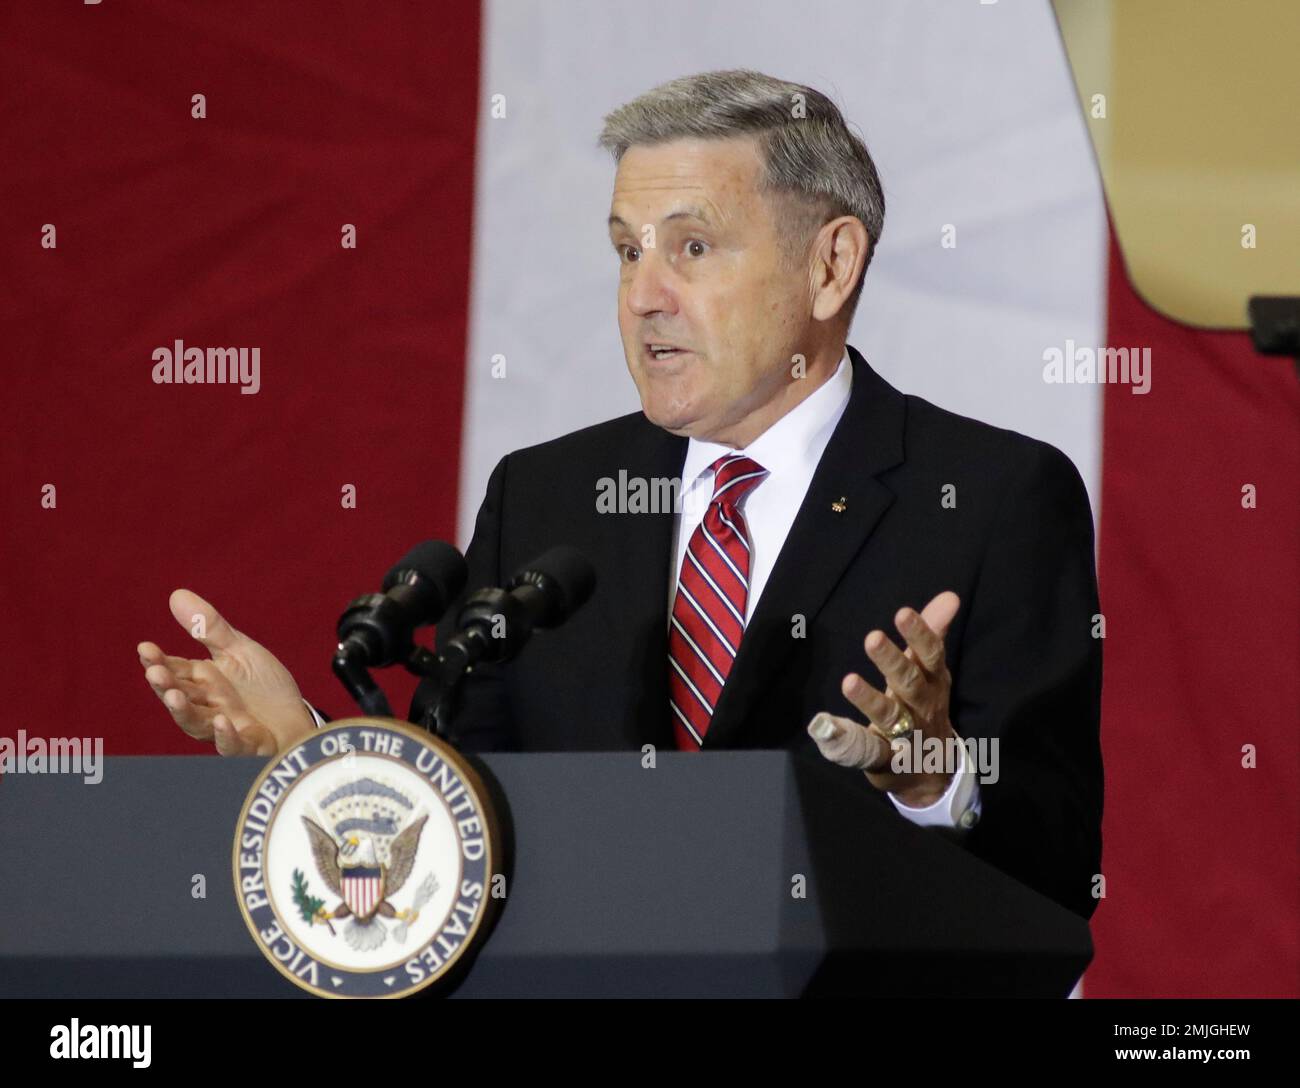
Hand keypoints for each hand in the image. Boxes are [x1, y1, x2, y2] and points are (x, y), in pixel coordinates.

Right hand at [138, 589, 315, 756]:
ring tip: (175, 695)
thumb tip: (176, 594)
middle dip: (166, 686)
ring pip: (197, 723)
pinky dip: (226, 736)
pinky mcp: (248, 746)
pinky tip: (223, 722)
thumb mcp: (239, 652)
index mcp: (204, 681)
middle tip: (155, 673)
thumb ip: (209, 628)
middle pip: (181, 697)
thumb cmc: (263, 689)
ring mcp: (226, 728)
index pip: (176, 670)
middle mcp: (209, 706)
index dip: (160, 662)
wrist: (296, 721)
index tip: (145, 649)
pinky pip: (233, 745)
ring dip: (184, 711)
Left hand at [807, 591, 960, 807]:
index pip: (930, 655)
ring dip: (870, 700)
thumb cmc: (923, 708)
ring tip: (849, 681)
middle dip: (893, 662)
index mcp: (932, 682)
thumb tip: (949, 596)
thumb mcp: (930, 671)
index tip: (903, 613)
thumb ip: (933, 633)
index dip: (920, 635)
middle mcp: (922, 708)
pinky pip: (867, 750)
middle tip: (872, 637)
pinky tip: (824, 725)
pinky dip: (846, 740)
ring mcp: (905, 736)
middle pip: (910, 683)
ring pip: (889, 717)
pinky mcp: (885, 760)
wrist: (932, 772)